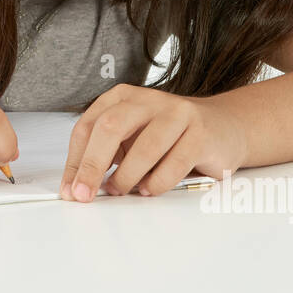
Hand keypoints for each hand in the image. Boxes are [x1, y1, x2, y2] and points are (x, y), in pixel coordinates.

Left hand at [59, 84, 247, 201]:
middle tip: (85, 195)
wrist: (223, 127)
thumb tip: (77, 186)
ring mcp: (176, 112)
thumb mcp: (131, 139)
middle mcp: (146, 99)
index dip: (75, 161)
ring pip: (143, 148)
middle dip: (92, 166)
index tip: (70, 189)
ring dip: (127, 177)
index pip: (87, 127)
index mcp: (121, 98)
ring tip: (121, 191)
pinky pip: (174, 163)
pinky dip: (157, 183)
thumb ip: (106, 156)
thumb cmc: (169, 137)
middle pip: (109, 128)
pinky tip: (150, 189)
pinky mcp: (200, 131)